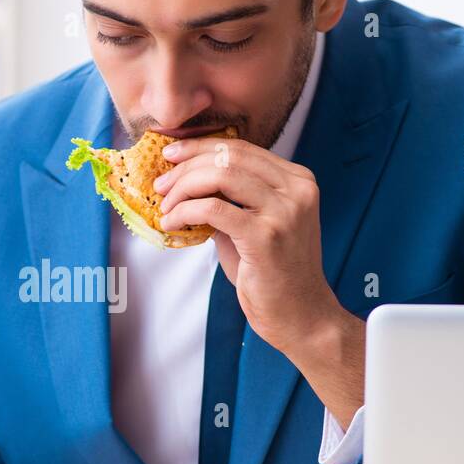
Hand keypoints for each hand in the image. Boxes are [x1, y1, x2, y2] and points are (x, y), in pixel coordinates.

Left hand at [155, 136, 365, 428]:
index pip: (241, 148)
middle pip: (229, 156)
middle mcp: (296, 190)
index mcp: (297, 180)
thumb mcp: (254, 225)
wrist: (301, 316)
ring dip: (183, 188)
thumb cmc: (274, 274)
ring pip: (219, 176)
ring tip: (166, 206)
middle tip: (162, 183)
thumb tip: (185, 179)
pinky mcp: (266, 236)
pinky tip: (172, 224)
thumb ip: (230, 199)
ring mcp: (284, 211)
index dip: (200, 147)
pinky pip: (212, 209)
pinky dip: (184, 212)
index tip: (172, 155)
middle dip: (186, 166)